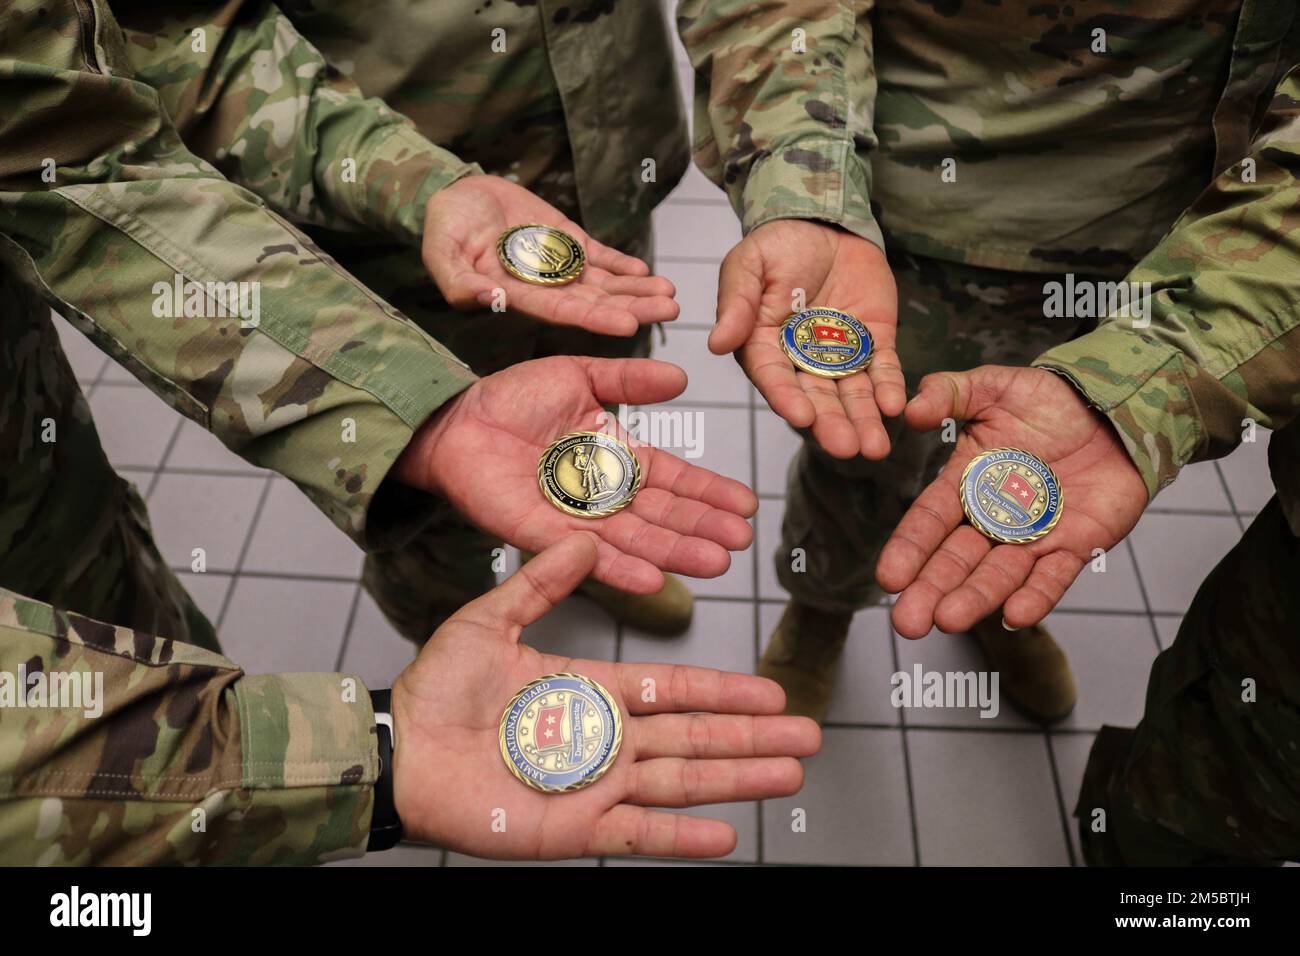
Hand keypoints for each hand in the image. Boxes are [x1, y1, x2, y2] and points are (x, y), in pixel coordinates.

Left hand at [392, 534, 819, 858]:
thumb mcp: (490, 621)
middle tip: (806, 736)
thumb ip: (539, 582)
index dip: (722, 691)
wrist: (399, 750)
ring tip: (789, 774)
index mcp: (591, 693)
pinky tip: (728, 835)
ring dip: (737, 779)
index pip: (674, 691)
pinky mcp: (574, 828)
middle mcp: (603, 740)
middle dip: (751, 737)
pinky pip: (639, 833)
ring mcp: (593, 786)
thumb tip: (583, 538)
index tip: (768, 691)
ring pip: (681, 782)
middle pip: (693, 738)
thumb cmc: (437, 689)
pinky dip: (684, 837)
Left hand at [394, 355, 758, 593]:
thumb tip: (682, 377)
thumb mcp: (579, 375)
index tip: (745, 505)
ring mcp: (574, 518)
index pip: (672, 479)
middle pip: (661, 515)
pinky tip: (652, 580)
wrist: (454, 417)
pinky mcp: (540, 534)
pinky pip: (584, 555)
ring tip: (714, 563)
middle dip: (701, 529)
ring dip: (674, 554)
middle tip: (740, 543)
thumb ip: (629, 381)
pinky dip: (618, 569)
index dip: (708, 492)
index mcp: (615, 457)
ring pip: (634, 540)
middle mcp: (602, 494)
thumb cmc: (510, 396)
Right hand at [422, 174, 677, 335]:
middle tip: (669, 310)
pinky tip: (645, 271)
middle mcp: (545, 287)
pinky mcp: (566, 240)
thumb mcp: (443, 255)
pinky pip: (599, 256)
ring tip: (670, 294)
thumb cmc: (444, 229)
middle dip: (632, 306)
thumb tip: (488, 300)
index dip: (596, 319)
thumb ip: (461, 282)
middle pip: (595, 302)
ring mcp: (558, 265)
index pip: (563, 313)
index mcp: (518, 297)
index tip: (629, 325)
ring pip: (604, 282)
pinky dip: (622, 263)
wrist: (456, 196)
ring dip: (637, 289)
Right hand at [713, 220, 903, 458]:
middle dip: (832, 423)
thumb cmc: (778, 245)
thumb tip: (716, 343)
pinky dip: (890, 388)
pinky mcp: (873, 342)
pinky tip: (896, 407)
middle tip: (847, 448)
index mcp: (764, 347)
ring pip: (851, 393)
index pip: (774, 377)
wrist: (822, 221)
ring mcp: (839, 353)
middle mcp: (801, 359)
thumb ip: (737, 304)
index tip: (802, 417)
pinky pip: (883, 369)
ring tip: (876, 447)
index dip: (787, 398)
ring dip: (863, 419)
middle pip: (816, 397)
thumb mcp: (749, 265)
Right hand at [875, 366, 1147, 637]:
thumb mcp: (994, 386)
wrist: (1114, 408)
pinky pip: (1054, 576)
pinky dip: (1036, 597)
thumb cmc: (1049, 399)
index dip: (911, 548)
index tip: (889, 578)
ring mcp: (1034, 536)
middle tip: (908, 623)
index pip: (931, 520)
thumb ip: (950, 393)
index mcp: (966, 482)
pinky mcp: (1077, 545)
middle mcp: (994, 516)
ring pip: (1000, 573)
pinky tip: (1015, 616)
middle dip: (932, 589)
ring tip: (950, 620)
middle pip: (957, 559)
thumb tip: (909, 409)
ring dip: (975, 597)